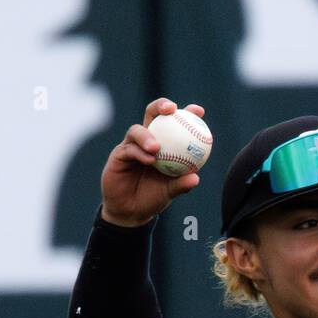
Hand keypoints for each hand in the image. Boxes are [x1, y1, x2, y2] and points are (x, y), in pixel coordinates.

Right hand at [100, 98, 205, 226]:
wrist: (131, 211)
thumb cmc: (152, 198)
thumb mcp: (170, 192)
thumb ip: (181, 184)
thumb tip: (195, 178)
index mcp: (164, 143)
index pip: (175, 123)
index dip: (187, 113)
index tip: (199, 111)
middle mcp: (147, 139)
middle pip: (152, 114)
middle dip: (161, 105)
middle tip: (171, 109)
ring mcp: (131, 145)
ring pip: (138, 130)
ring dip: (148, 136)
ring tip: (157, 147)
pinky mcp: (119, 154)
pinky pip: (129, 149)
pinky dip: (140, 153)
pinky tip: (149, 160)